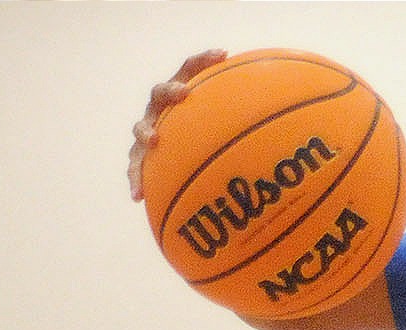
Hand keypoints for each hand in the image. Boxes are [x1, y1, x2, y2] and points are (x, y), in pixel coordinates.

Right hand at [127, 48, 228, 201]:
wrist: (180, 147)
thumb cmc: (206, 128)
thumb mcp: (225, 114)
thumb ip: (241, 98)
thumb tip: (270, 86)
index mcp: (180, 91)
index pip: (189, 69)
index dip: (203, 61)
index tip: (220, 57)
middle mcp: (161, 107)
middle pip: (160, 93)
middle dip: (170, 92)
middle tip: (184, 93)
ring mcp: (149, 129)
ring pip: (141, 128)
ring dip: (146, 131)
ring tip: (153, 142)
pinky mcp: (141, 154)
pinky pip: (136, 167)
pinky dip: (135, 179)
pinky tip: (138, 196)